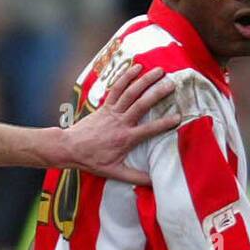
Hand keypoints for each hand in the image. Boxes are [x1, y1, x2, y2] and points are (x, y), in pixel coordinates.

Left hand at [60, 64, 178, 185]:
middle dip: (158, 93)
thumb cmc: (92, 160)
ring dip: (145, 80)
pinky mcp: (105, 106)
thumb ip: (135, 177)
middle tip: (172, 84)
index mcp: (126, 138)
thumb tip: (154, 183)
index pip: (150, 130)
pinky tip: (137, 67)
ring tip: (160, 70)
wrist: (70, 148)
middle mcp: (120, 122)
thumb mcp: (114, 172)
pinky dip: (126, 76)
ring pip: (131, 92)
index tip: (179, 117)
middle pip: (142, 104)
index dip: (165, 123)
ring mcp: (112, 112)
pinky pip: (117, 88)